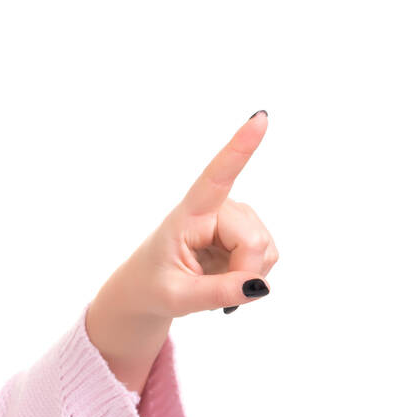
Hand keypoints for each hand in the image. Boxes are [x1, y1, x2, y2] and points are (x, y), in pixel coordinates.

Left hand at [111, 110, 279, 318]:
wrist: (149, 290)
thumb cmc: (153, 285)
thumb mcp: (176, 298)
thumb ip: (217, 293)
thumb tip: (259, 286)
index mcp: (188, 215)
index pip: (216, 177)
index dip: (240, 148)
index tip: (260, 118)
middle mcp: (216, 209)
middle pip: (253, 240)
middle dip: (244, 272)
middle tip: (216, 293)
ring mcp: (235, 218)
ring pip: (265, 248)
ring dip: (247, 274)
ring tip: (214, 280)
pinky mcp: (247, 232)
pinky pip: (268, 257)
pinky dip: (253, 275)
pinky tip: (228, 276)